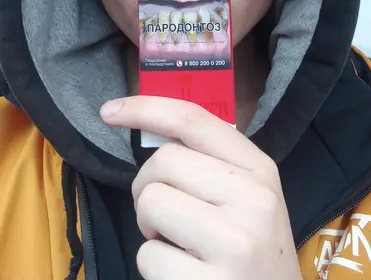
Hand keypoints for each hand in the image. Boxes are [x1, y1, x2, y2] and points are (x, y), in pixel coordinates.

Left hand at [100, 96, 300, 279]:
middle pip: (164, 160)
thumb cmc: (254, 252)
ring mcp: (236, 243)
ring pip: (151, 201)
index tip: (110, 111)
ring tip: (175, 244)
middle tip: (163, 215)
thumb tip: (151, 127)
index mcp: (260, 170)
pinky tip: (183, 275)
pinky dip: (154, 266)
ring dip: (148, 226)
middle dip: (147, 186)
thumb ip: (213, 164)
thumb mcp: (249, 199)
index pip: (193, 120)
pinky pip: (148, 256)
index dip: (145, 108)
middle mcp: (254, 199)